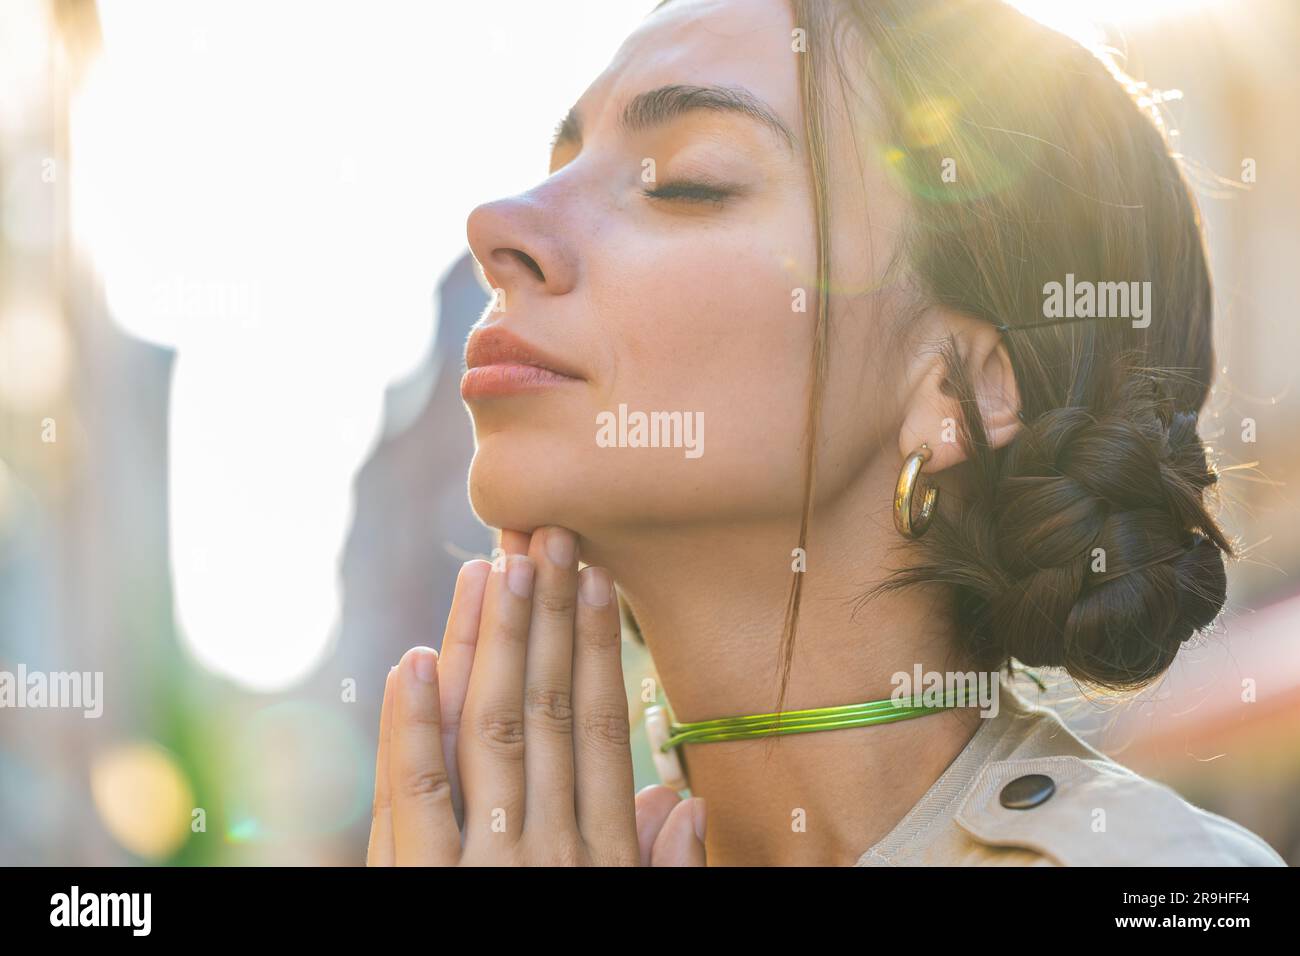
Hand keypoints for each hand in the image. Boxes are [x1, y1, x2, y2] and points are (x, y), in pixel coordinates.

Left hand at [366, 526, 704, 865]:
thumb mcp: (633, 913)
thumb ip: (659, 866)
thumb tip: (687, 802)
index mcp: (603, 855)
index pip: (602, 730)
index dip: (595, 648)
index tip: (595, 580)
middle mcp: (547, 847)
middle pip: (546, 710)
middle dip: (547, 617)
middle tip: (547, 539)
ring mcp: (482, 863)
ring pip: (487, 732)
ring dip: (492, 642)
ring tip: (496, 566)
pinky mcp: (419, 882)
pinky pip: (413, 794)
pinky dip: (412, 723)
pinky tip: (414, 660)